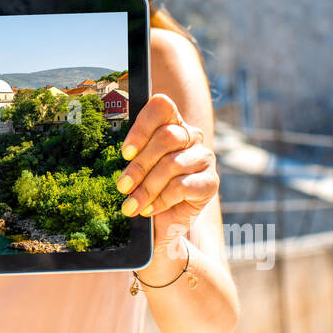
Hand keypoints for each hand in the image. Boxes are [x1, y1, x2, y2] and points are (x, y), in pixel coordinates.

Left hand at [116, 93, 218, 258]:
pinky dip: (161, 199)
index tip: (125, 153)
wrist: (164, 225)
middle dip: (139, 165)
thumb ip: (133, 154)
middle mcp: (192, 136)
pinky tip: (149, 209)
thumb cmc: (148, 190)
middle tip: (122, 186)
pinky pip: (182, 186)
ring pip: (171, 164)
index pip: (161, 107)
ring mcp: (204, 158)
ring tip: (131, 205)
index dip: (142, 127)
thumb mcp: (137, 168)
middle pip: (166, 137)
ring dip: (147, 188)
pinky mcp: (210, 182)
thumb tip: (121, 153)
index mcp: (172, 123)